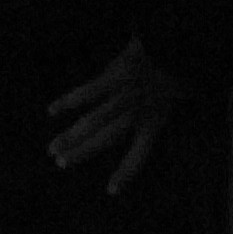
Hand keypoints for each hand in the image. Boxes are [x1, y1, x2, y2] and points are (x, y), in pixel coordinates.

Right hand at [46, 39, 184, 193]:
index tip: (111, 190)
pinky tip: (53, 111)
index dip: (126, 174)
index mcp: (154, 123)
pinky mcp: (114, 76)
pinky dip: (68, 102)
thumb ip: (162, 113)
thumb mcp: (179, 98)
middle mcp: (137, 114)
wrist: (176, 43)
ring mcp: (124, 96)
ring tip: (53, 148)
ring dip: (70, 135)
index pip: (139, 156)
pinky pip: (87, 92)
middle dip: (82, 153)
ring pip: (92, 121)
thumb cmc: (177, 70)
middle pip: (105, 139)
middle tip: (61, 163)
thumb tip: (160, 120)